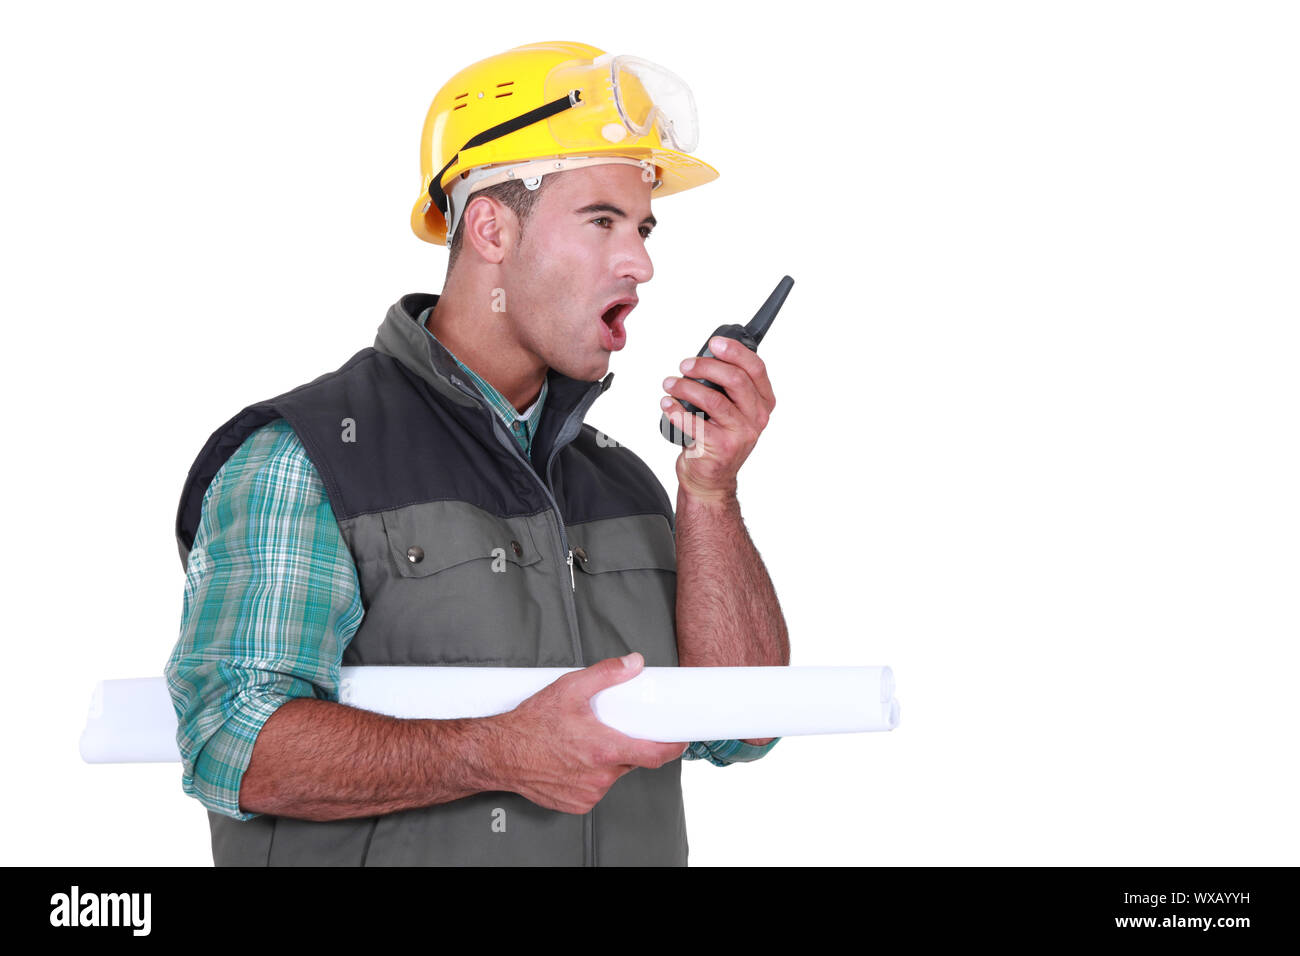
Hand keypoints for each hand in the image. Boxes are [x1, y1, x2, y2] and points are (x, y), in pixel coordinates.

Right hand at [486, 653, 687, 814]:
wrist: (499, 753)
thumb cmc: (531, 724)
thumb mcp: (570, 688)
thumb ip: (607, 674)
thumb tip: (634, 664)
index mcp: (604, 749)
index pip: (654, 755)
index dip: (672, 747)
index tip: (680, 740)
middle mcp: (600, 776)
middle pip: (630, 761)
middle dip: (624, 745)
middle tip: (607, 729)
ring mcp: (588, 793)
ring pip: (611, 775)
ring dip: (605, 761)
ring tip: (581, 744)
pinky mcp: (575, 805)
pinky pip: (593, 789)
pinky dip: (589, 776)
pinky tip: (571, 762)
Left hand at [660, 337, 776, 498]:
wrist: (710, 479)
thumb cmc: (717, 439)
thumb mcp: (732, 410)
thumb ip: (727, 386)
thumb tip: (704, 357)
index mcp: (763, 402)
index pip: (755, 368)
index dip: (735, 351)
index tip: (714, 343)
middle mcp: (757, 418)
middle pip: (735, 380)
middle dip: (706, 366)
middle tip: (685, 365)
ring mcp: (740, 434)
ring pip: (713, 399)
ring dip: (686, 387)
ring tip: (670, 384)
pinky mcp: (720, 448)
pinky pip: (695, 423)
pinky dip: (676, 410)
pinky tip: (667, 404)